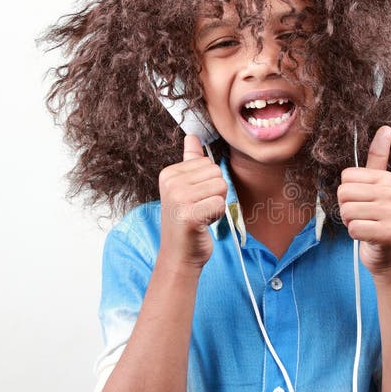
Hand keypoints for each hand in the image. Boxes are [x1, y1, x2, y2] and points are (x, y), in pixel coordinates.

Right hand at [158, 135, 227, 269]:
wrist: (179, 255)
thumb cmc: (186, 221)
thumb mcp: (185, 188)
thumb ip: (190, 161)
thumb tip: (192, 136)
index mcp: (169, 173)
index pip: (209, 164)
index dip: (208, 185)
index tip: (194, 200)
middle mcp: (171, 183)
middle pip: (217, 174)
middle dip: (215, 194)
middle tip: (199, 209)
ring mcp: (178, 199)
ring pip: (221, 187)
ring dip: (217, 205)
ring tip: (201, 215)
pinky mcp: (189, 215)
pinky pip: (221, 204)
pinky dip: (217, 216)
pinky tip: (203, 224)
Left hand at [337, 126, 390, 275]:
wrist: (390, 256)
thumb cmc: (378, 220)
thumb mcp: (377, 188)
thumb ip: (378, 159)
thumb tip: (386, 128)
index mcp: (387, 178)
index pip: (345, 177)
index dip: (347, 194)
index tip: (363, 203)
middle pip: (343, 193)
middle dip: (347, 209)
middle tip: (363, 217)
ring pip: (347, 211)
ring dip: (351, 223)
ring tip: (366, 226)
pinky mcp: (387, 232)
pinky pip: (353, 228)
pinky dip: (356, 236)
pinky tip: (368, 237)